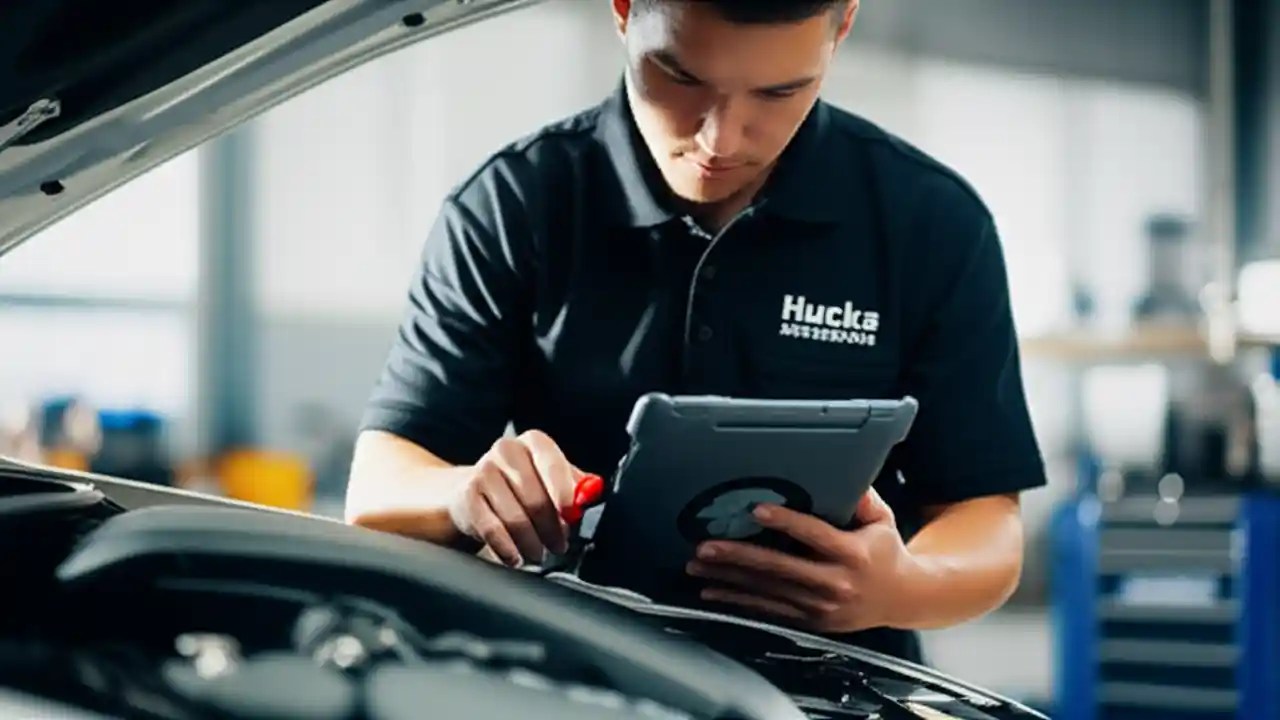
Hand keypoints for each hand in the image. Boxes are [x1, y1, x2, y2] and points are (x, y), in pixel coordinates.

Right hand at [448, 430, 584, 567]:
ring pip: (516, 518)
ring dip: (531, 543)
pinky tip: (515, 557)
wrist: (471, 491)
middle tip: (559, 546)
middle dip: (552, 529)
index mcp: (533, 442)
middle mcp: (507, 450)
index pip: (553, 465)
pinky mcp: (468, 495)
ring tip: (537, 553)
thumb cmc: (520, 486)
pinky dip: (507, 549)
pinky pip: (492, 530)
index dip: (564, 493)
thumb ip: (575, 486)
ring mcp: (483, 471)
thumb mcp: (550, 479)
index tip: (572, 515)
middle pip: (536, 498)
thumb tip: (593, 491)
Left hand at [686, 487, 920, 633]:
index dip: (784, 521)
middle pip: (779, 567)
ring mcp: (820, 607)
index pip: (813, 535)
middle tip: (706, 545)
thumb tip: (844, 466)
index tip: (755, 510)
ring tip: (698, 566)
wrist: (902, 600)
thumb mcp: (881, 521)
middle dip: (738, 556)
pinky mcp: (810, 623)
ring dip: (728, 579)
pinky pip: (768, 610)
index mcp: (852, 555)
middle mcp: (835, 583)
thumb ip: (862, 497)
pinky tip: (712, 592)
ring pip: (767, 591)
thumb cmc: (885, 552)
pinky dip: (737, 602)